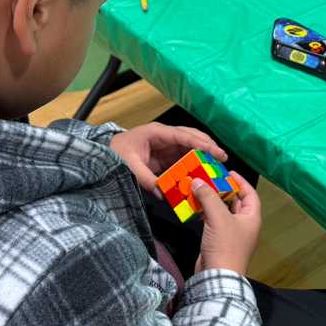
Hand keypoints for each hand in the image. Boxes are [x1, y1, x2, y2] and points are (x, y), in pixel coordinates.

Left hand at [109, 123, 227, 196]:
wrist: (103, 155)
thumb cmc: (114, 154)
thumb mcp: (128, 166)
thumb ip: (146, 178)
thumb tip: (163, 193)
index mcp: (156, 133)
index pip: (183, 135)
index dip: (200, 143)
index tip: (215, 151)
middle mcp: (164, 137)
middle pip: (191, 137)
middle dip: (208, 146)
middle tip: (223, 158)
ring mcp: (165, 146)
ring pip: (189, 148)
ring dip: (203, 156)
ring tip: (217, 166)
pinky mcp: (164, 157)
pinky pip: (182, 159)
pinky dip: (192, 165)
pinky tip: (201, 174)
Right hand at [194, 172, 261, 274]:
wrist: (217, 276)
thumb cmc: (225, 246)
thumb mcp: (218, 217)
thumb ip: (208, 197)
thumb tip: (198, 181)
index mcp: (251, 218)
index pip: (250, 194)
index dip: (240, 182)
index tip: (228, 173)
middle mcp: (244, 225)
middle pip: (235, 201)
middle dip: (222, 190)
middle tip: (209, 179)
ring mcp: (231, 233)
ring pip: (222, 211)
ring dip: (211, 201)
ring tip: (199, 189)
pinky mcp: (218, 240)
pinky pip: (213, 221)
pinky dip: (205, 213)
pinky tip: (195, 207)